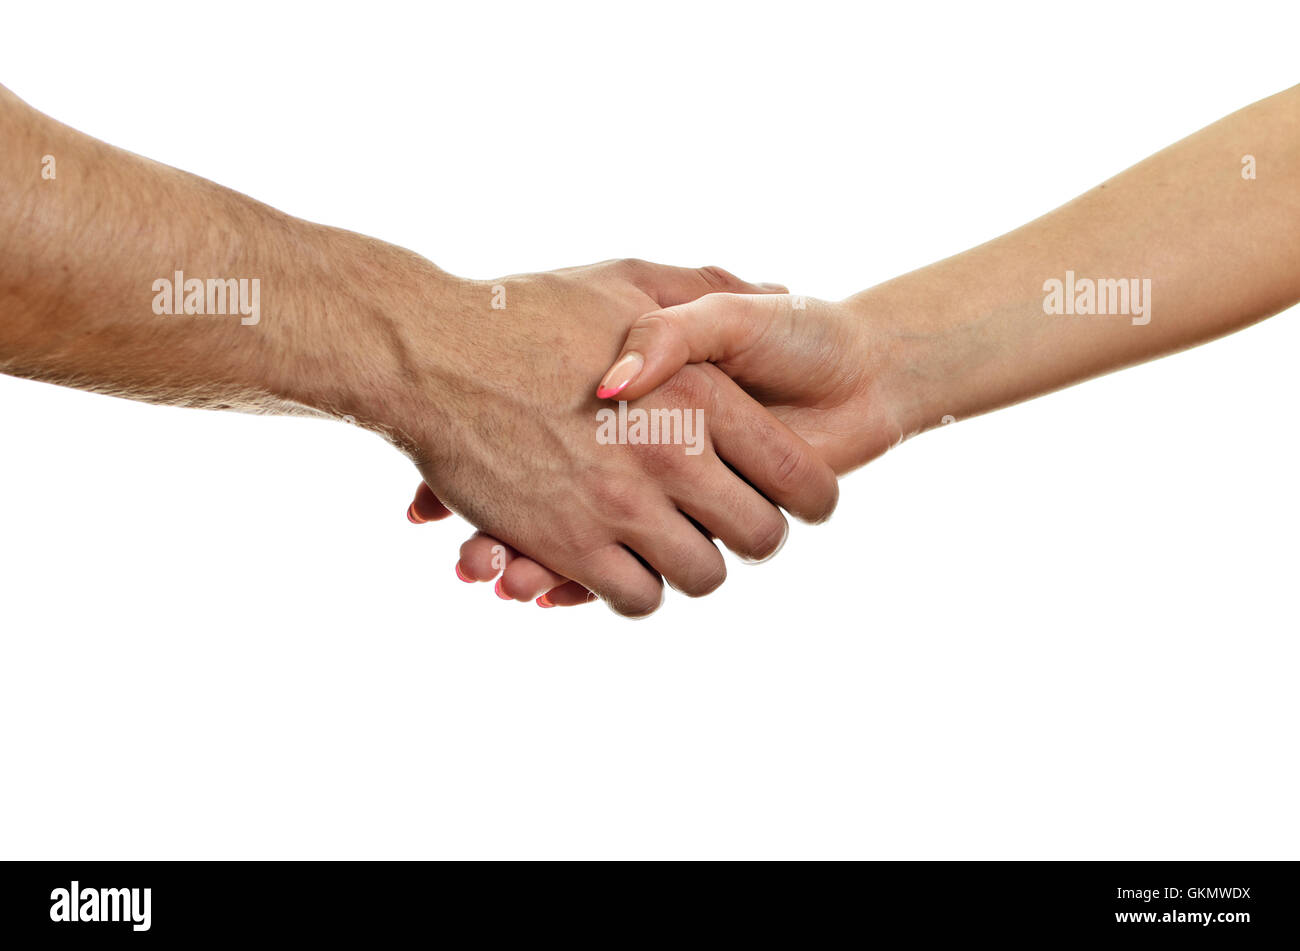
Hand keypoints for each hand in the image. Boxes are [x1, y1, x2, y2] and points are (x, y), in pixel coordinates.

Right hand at [378, 261, 839, 615]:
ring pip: (700, 577)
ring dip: (691, 567)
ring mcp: (617, 506)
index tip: (794, 501)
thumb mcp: (628, 277)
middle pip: (759, 539)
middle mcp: (669, 454)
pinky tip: (622, 561)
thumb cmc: (527, 310)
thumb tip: (780, 288)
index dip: (808, 498)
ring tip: (672, 543)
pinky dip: (635, 589)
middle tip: (729, 527)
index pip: (796, 477)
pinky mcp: (567, 546)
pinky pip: (635, 598)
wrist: (426, 350)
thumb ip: (707, 287)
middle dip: (751, 538)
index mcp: (698, 393)